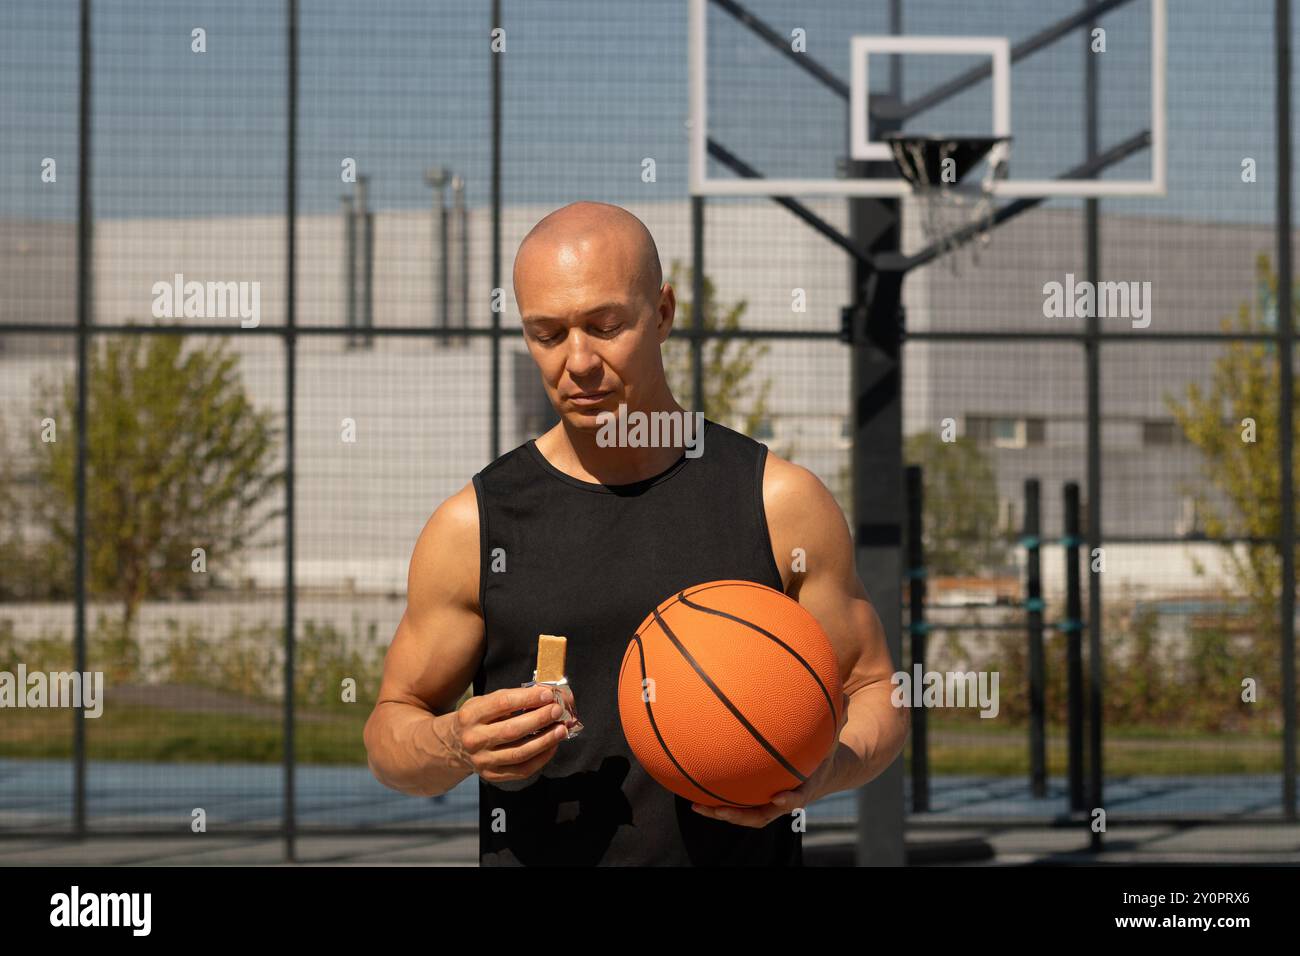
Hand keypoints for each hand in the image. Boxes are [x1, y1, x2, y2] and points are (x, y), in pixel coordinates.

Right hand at [447, 686, 568, 782]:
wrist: (452, 746)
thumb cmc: (476, 719)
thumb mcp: (483, 702)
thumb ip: (510, 698)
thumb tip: (545, 695)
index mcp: (470, 715)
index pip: (503, 703)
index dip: (528, 698)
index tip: (547, 694)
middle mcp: (474, 739)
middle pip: (512, 730)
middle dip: (540, 719)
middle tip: (558, 710)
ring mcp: (482, 760)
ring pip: (519, 753)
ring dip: (545, 741)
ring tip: (561, 729)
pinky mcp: (492, 775)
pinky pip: (522, 770)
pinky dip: (541, 758)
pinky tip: (552, 746)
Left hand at [691, 695, 848, 827]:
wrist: (822, 773)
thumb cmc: (825, 750)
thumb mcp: (835, 734)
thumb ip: (838, 717)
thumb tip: (847, 694)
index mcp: (805, 786)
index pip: (798, 797)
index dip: (789, 801)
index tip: (778, 799)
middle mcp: (784, 799)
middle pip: (762, 815)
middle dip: (741, 815)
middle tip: (722, 812)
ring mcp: (768, 802)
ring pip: (744, 814)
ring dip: (721, 812)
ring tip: (698, 806)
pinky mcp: (757, 798)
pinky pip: (736, 802)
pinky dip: (716, 800)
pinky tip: (693, 791)